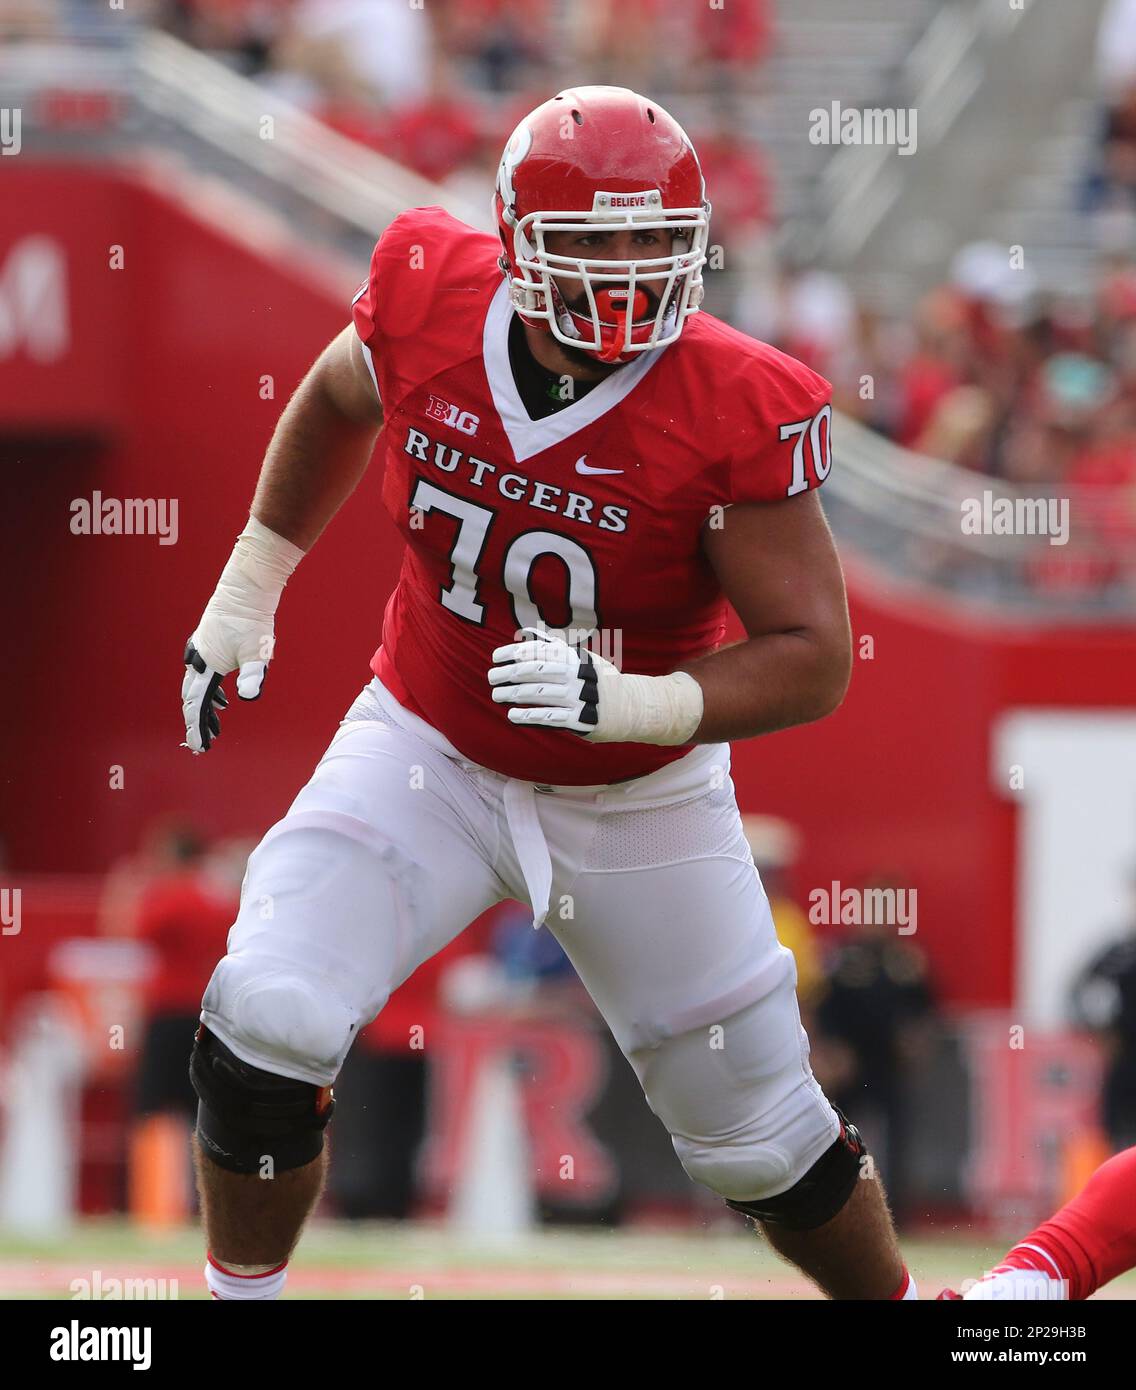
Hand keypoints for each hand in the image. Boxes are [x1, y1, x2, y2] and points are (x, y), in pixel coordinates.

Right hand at [181, 615, 271, 753]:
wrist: (245, 589)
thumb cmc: (252, 620)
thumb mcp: (257, 652)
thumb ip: (254, 675)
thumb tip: (249, 696)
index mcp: (206, 666)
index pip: (197, 705)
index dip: (197, 728)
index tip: (200, 746)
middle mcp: (197, 660)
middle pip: (192, 698)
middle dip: (198, 721)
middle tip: (206, 742)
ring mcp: (199, 651)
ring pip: (196, 687)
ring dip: (203, 707)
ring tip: (216, 725)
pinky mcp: (206, 645)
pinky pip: (201, 675)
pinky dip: (208, 691)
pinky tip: (222, 700)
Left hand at [488, 628, 603, 736]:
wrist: (629, 706)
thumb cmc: (598, 681)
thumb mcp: (582, 658)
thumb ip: (556, 648)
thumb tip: (527, 634)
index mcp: (574, 658)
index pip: (538, 651)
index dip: (514, 652)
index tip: (496, 657)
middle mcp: (575, 675)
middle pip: (534, 672)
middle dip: (508, 674)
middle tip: (491, 678)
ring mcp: (577, 697)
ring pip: (538, 694)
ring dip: (513, 694)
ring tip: (496, 696)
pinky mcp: (579, 719)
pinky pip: (549, 717)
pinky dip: (528, 716)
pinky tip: (512, 715)